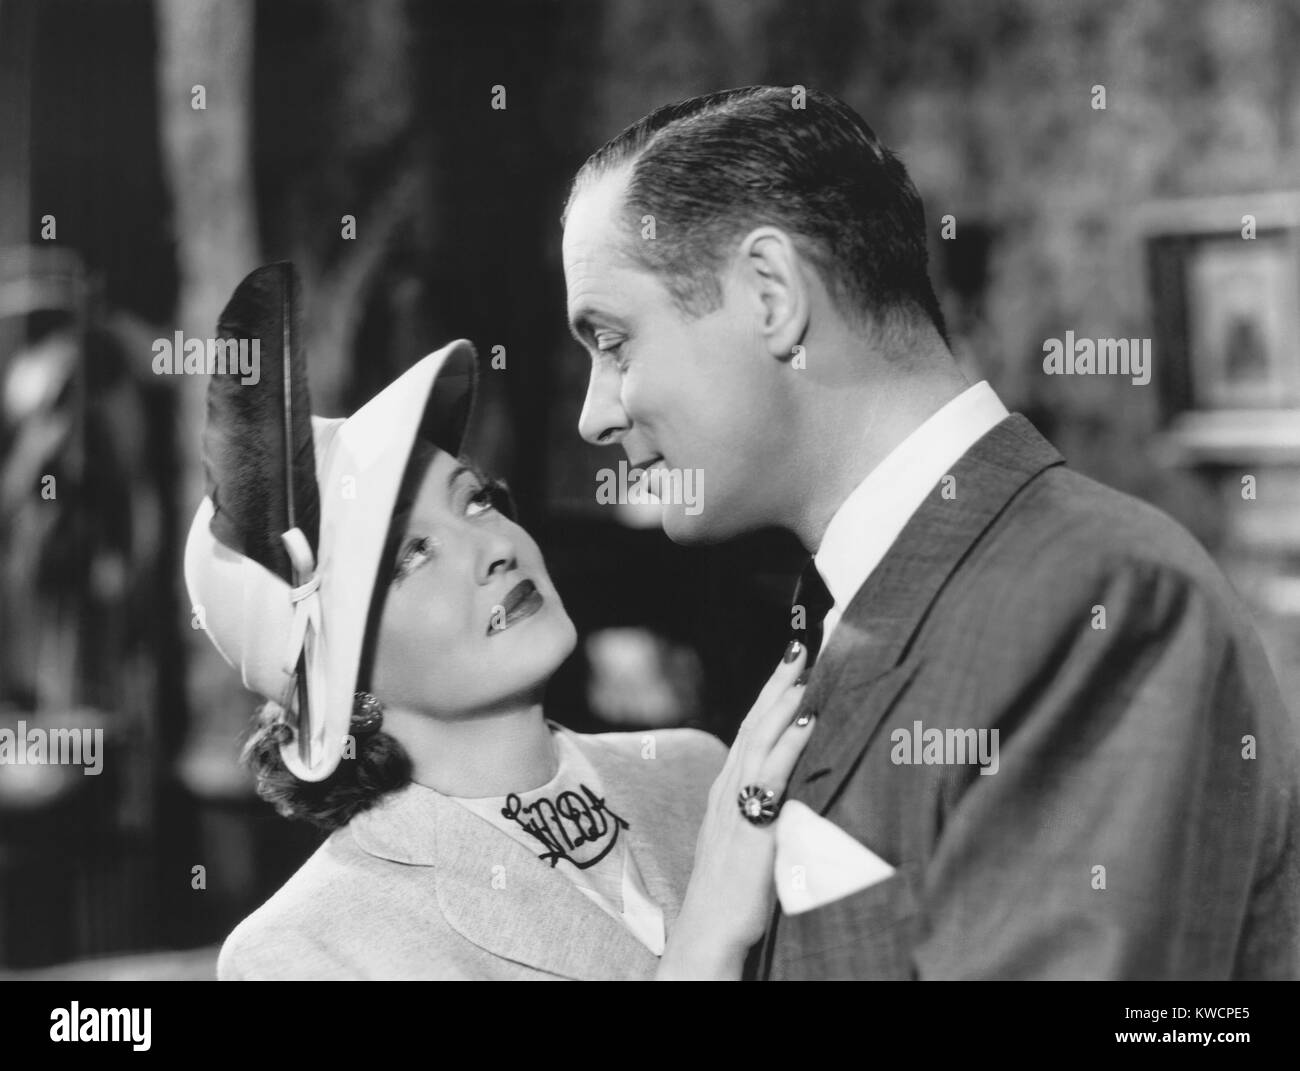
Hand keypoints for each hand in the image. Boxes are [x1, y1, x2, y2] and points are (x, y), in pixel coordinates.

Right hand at [657, 640, 814, 979]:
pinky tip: (807, 723)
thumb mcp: (746, 840)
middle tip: (801, 646)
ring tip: (807, 670)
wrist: (708, 930)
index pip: (751, 729)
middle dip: (778, 683)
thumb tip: (789, 793)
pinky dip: (789, 745)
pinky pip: (772, 776)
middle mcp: (728, 789)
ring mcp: (737, 805)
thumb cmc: (732, 893)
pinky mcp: (752, 826)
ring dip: (784, 702)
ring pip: (760, 740)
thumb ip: (763, 811)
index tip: (791, 664)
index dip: (770, 695)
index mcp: (727, 790)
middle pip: (755, 723)